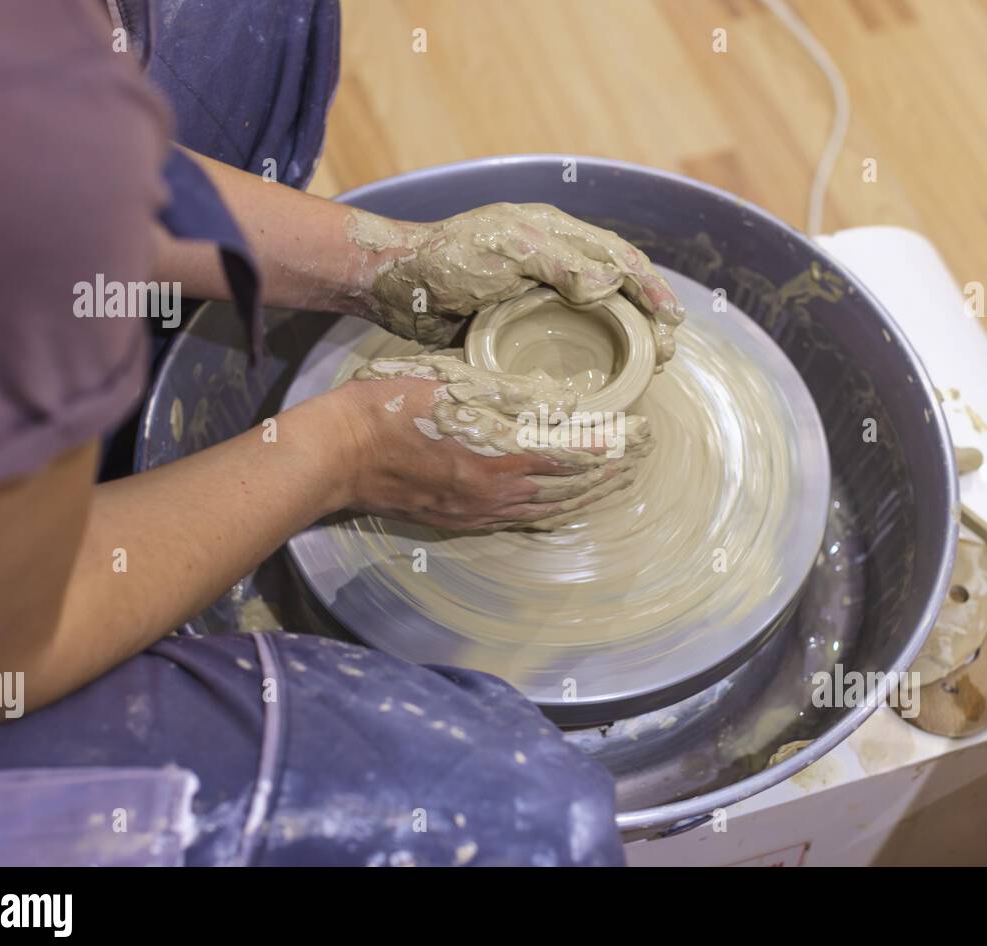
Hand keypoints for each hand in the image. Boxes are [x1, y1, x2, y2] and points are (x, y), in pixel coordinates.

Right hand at [328, 366, 647, 530]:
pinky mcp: (464, 520)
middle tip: (645, 454)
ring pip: (554, 508)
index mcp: (504, 454)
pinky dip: (558, 511)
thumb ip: (513, 395)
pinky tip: (570, 505)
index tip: (643, 431)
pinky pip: (526, 520)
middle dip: (616, 472)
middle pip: (576, 488)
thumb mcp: (457, 383)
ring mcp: (482, 511)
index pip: (581, 455)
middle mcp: (500, 492)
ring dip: (592, 495)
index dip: (617, 445)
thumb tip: (563, 403)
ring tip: (621, 480)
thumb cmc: (393, 406)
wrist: (340, 454)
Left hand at [348, 203, 685, 361]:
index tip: (673, 320)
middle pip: (614, 288)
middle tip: (667, 353)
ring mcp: (532, 290)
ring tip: (646, 367)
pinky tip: (598, 374)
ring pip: (593, 314)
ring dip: (624, 338)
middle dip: (647, 318)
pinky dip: (587, 352)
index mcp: (553, 233)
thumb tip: (611, 284)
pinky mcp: (514, 319)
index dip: (650, 287)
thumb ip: (560, 262)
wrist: (393, 284)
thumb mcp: (507, 251)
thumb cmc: (445, 260)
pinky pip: (562, 336)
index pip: (618, 258)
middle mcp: (549, 259)